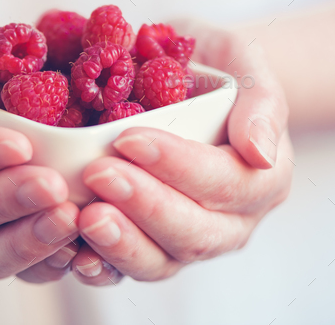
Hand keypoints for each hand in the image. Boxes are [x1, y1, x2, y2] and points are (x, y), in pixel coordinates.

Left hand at [70, 20, 293, 284]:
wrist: (188, 86)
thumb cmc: (214, 71)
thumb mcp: (244, 64)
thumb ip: (261, 103)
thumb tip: (261, 153)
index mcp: (261, 179)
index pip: (224, 182)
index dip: (177, 165)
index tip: (128, 138)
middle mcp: (229, 222)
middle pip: (193, 232)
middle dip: (144, 205)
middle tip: (98, 174)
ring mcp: (188, 240)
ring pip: (160, 261)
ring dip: (121, 244)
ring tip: (84, 217)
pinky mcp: (151, 248)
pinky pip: (127, 271)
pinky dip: (101, 267)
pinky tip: (73, 255)